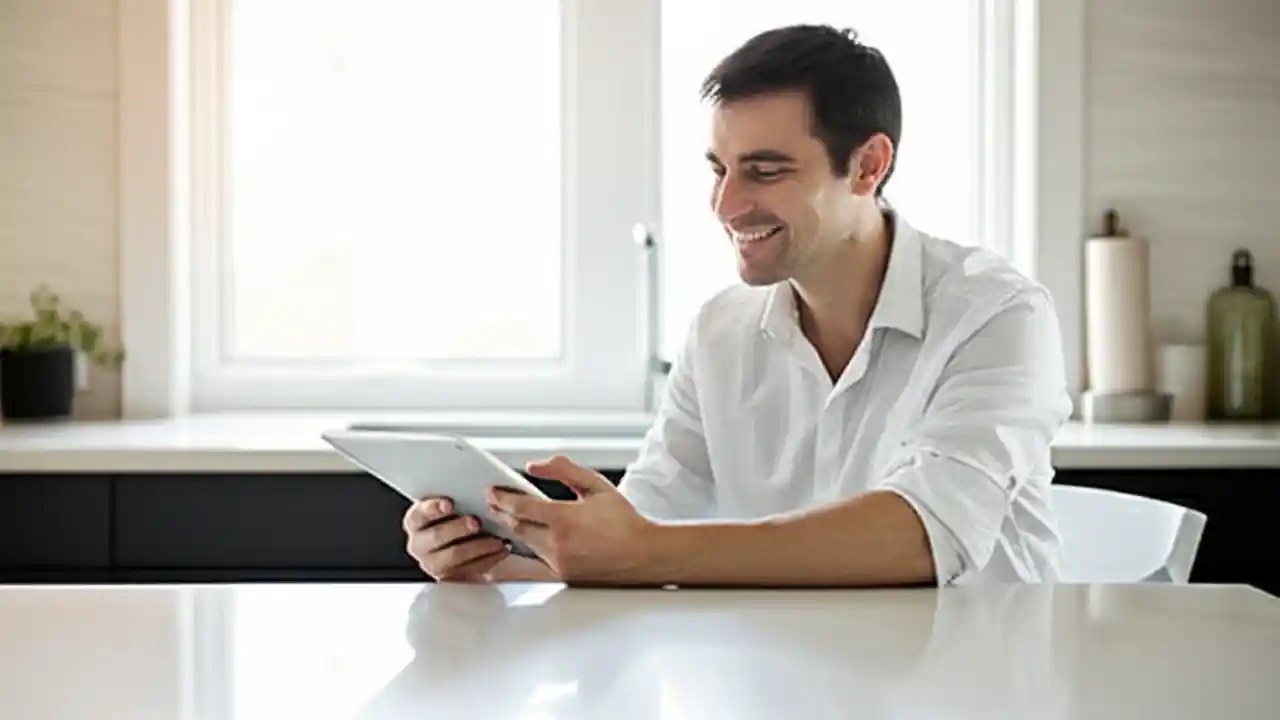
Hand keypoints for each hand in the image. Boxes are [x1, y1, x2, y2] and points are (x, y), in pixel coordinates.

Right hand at [403, 497, 510, 581]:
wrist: (470, 539)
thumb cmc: (461, 515)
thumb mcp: (457, 502)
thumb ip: (459, 496)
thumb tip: (479, 490)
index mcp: (416, 521)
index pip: (418, 515)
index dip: (432, 509)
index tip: (449, 504)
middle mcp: (419, 543)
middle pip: (434, 537)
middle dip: (457, 529)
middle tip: (476, 522)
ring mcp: (433, 563)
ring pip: (452, 557)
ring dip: (476, 547)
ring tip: (495, 540)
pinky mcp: (450, 577)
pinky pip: (468, 570)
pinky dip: (488, 559)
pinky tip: (500, 549)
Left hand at [486, 456, 660, 584]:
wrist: (644, 555)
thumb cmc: (624, 521)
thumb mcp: (596, 486)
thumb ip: (564, 470)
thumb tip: (535, 466)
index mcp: (564, 519)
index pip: (519, 507)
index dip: (501, 498)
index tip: (492, 491)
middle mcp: (557, 544)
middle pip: (516, 527)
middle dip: (501, 514)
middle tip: (494, 503)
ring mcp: (559, 564)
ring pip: (525, 544)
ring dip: (514, 530)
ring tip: (509, 517)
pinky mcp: (563, 577)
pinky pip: (538, 559)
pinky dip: (530, 546)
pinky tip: (529, 537)